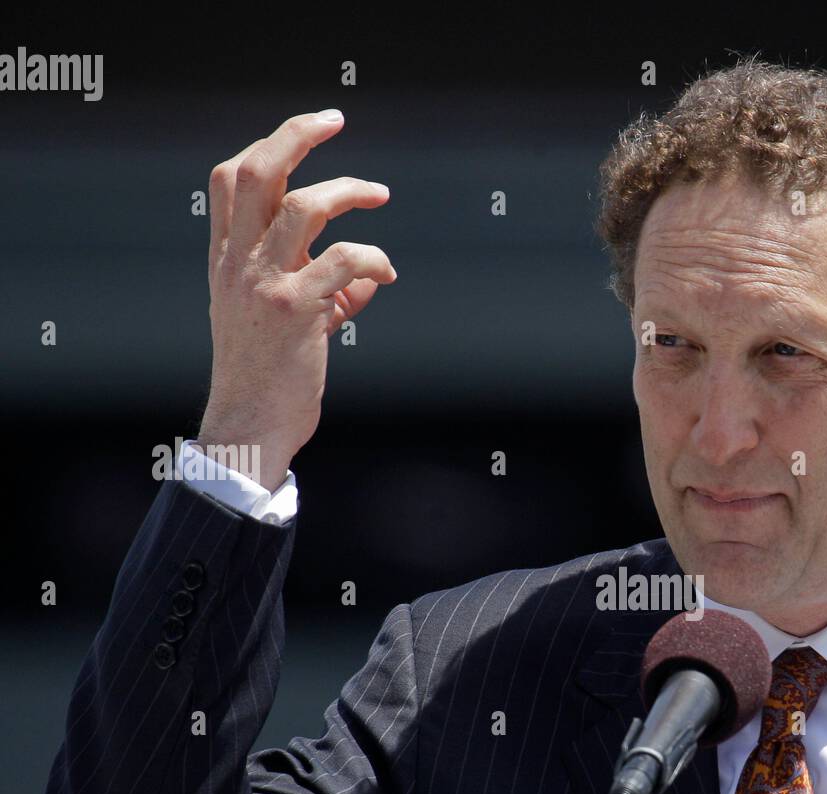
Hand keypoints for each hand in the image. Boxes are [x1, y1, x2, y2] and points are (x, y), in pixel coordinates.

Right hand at [197, 109, 395, 489]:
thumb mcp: (284, 324)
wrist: (251, 426)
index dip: (270, 146)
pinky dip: (374, 257)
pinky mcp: (297, 310)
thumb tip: (366, 278)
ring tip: (380, 196)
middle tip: (336, 120)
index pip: (232, 179)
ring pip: (304, 206)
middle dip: (299, 134)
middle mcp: (238, 263)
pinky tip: (386, 272)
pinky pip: (345, 260)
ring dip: (349, 191)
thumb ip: (320, 292)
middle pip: (259, 171)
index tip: (307, 135)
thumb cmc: (270, 379)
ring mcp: (265, 284)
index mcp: (226, 260)